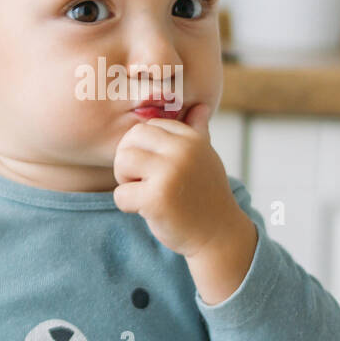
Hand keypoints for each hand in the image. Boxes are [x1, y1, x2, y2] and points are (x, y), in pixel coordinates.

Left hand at [112, 102, 242, 258]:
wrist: (218, 235)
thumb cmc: (206, 195)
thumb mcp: (206, 158)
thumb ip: (198, 131)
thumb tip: (200, 106)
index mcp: (191, 139)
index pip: (147, 127)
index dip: (143, 148)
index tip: (155, 168)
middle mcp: (182, 151)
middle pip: (130, 139)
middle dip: (128, 161)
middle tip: (142, 181)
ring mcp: (170, 173)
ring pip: (122, 162)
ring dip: (125, 181)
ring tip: (144, 192)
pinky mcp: (157, 199)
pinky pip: (121, 194)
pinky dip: (127, 206)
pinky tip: (147, 211)